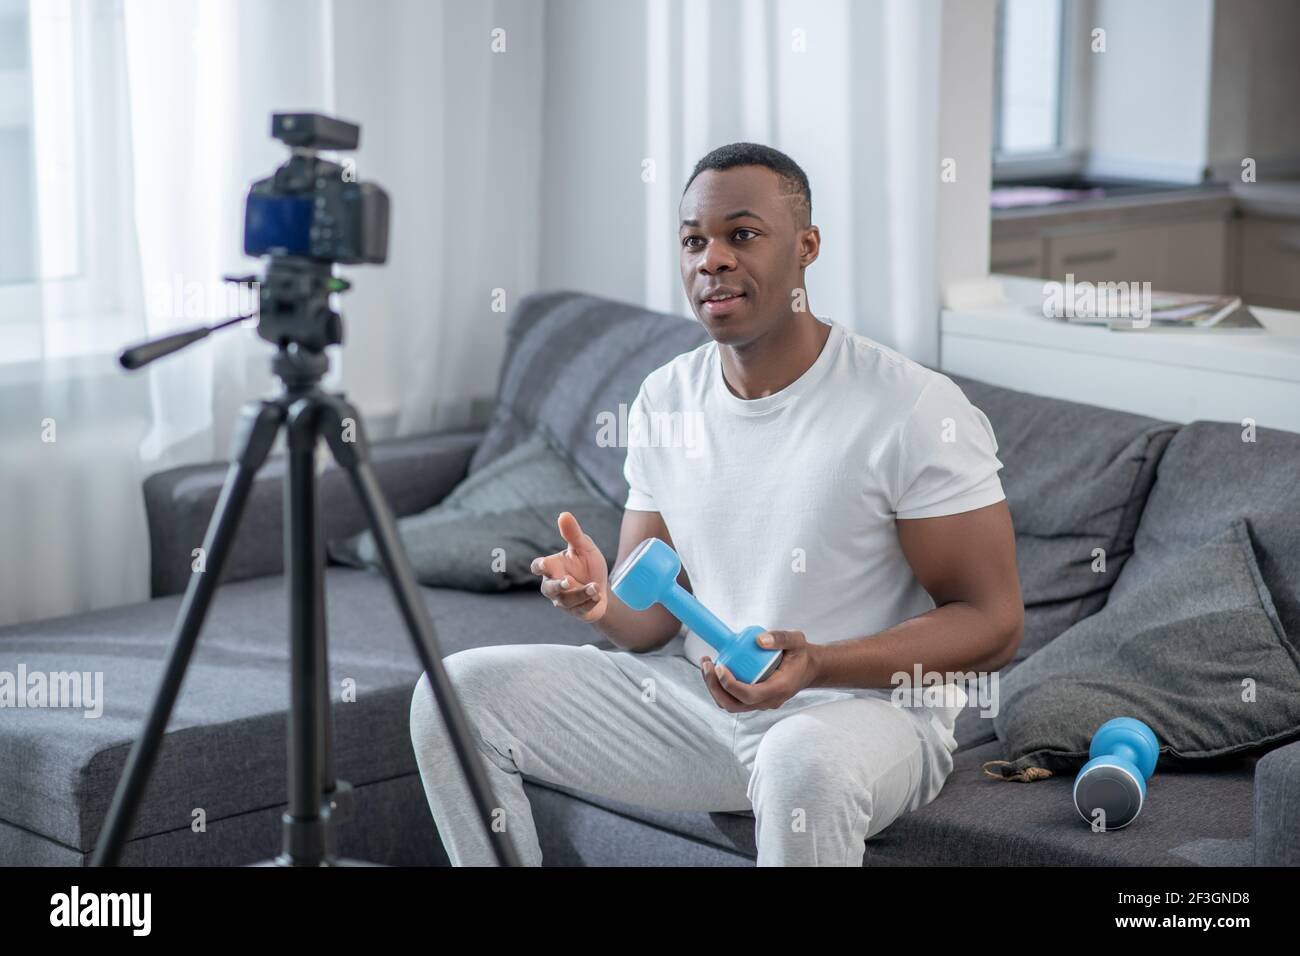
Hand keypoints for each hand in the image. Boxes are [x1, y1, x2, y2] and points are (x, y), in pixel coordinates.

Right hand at [530, 511, 608, 623]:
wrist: (602, 586)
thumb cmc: (587, 564)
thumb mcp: (584, 547)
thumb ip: (573, 533)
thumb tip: (564, 514)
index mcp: (553, 567)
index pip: (538, 567)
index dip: (539, 566)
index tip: (544, 564)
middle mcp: (554, 585)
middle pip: (548, 588)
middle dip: (557, 586)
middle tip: (567, 581)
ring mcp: (564, 600)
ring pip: (566, 601)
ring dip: (580, 594)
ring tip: (594, 587)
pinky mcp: (577, 611)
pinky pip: (580, 609)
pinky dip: (589, 602)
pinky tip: (598, 595)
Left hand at [701, 630, 817, 711]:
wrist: (808, 669)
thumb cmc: (801, 654)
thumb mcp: (796, 640)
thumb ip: (780, 638)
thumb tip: (759, 640)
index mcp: (779, 689)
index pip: (749, 695)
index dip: (730, 684)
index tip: (720, 666)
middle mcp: (768, 701)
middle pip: (734, 704)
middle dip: (715, 687)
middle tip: (707, 664)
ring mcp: (760, 703)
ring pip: (730, 704)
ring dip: (714, 687)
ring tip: (707, 664)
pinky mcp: (753, 700)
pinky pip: (733, 699)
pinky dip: (720, 687)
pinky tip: (716, 668)